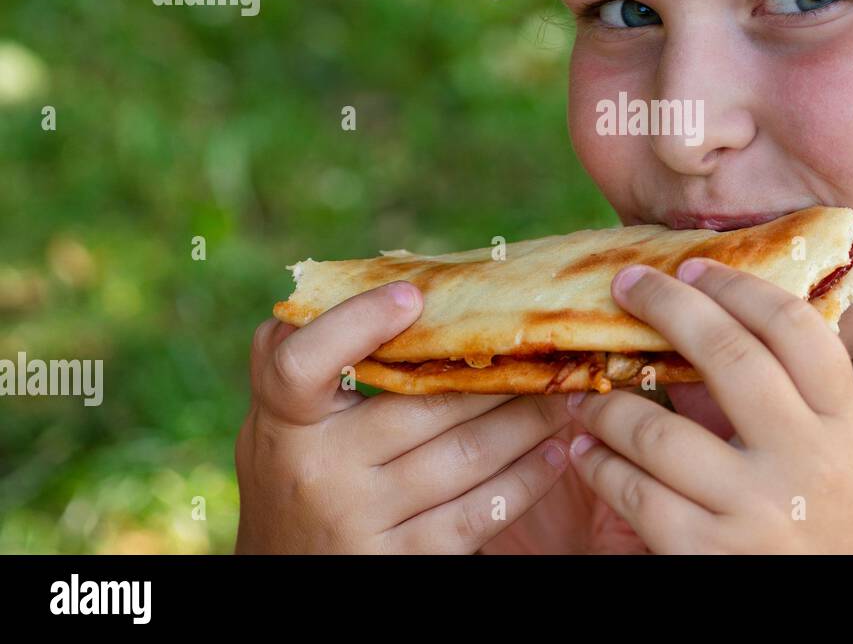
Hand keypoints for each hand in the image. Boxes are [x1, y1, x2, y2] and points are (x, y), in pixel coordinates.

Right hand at [235, 281, 573, 552]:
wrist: (283, 580)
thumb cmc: (295, 473)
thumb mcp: (279, 421)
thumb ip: (307, 354)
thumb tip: (388, 282)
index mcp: (285, 422)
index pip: (300, 364)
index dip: (355, 323)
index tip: (412, 296)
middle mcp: (320, 471)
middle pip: (427, 406)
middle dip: (500, 373)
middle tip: (550, 346)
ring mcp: (362, 520)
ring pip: (467, 456)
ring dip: (528, 420)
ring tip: (564, 394)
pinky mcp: (405, 562)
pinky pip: (481, 513)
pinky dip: (526, 479)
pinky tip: (553, 453)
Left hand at [565, 258, 852, 552]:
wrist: (834, 621)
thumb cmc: (830, 530)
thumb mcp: (838, 460)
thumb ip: (789, 401)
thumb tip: (709, 326)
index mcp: (846, 427)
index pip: (796, 330)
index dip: (739, 288)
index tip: (695, 267)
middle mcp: (808, 461)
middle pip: (730, 357)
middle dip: (668, 308)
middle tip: (627, 286)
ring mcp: (759, 511)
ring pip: (660, 433)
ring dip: (609, 405)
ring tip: (587, 393)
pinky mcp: (709, 555)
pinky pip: (635, 493)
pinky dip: (599, 466)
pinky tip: (584, 451)